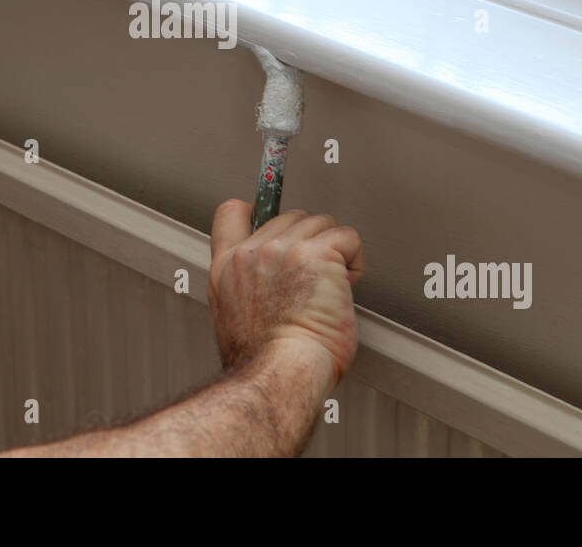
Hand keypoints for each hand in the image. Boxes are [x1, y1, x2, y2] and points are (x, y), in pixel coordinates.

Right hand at [207, 199, 363, 388]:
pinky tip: (346, 286)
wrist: (278, 372)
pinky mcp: (316, 253)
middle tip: (316, 281)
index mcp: (227, 268)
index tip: (277, 226)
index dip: (257, 210)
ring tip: (330, 288)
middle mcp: (251, 253)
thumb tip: (271, 284)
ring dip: (334, 253)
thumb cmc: (265, 361)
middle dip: (310, 244)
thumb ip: (247, 287)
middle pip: (291, 217)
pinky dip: (354, 260)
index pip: (232, 214)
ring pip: (321, 224)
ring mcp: (282, 250)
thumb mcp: (234, 317)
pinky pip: (347, 237)